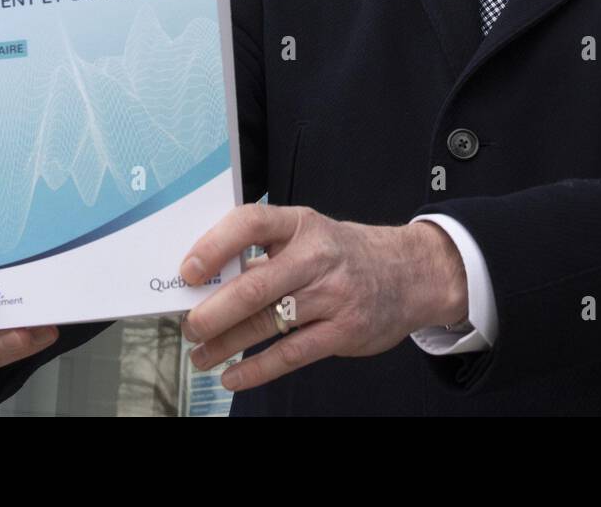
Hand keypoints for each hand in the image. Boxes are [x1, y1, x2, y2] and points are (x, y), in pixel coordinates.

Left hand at [178, 204, 467, 390]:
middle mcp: (317, 256)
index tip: (188, 270)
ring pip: (268, 322)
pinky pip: (292, 353)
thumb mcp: (310, 237)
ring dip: (226, 343)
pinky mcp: (344, 330)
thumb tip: (208, 282)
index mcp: (301, 224)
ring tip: (201, 355)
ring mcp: (333, 294)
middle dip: (213, 311)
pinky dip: (257, 369)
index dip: (215, 245)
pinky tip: (234, 376)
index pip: (251, 223)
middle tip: (189, 326)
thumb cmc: (346, 255)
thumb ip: (266, 254)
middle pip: (256, 285)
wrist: (412, 272)